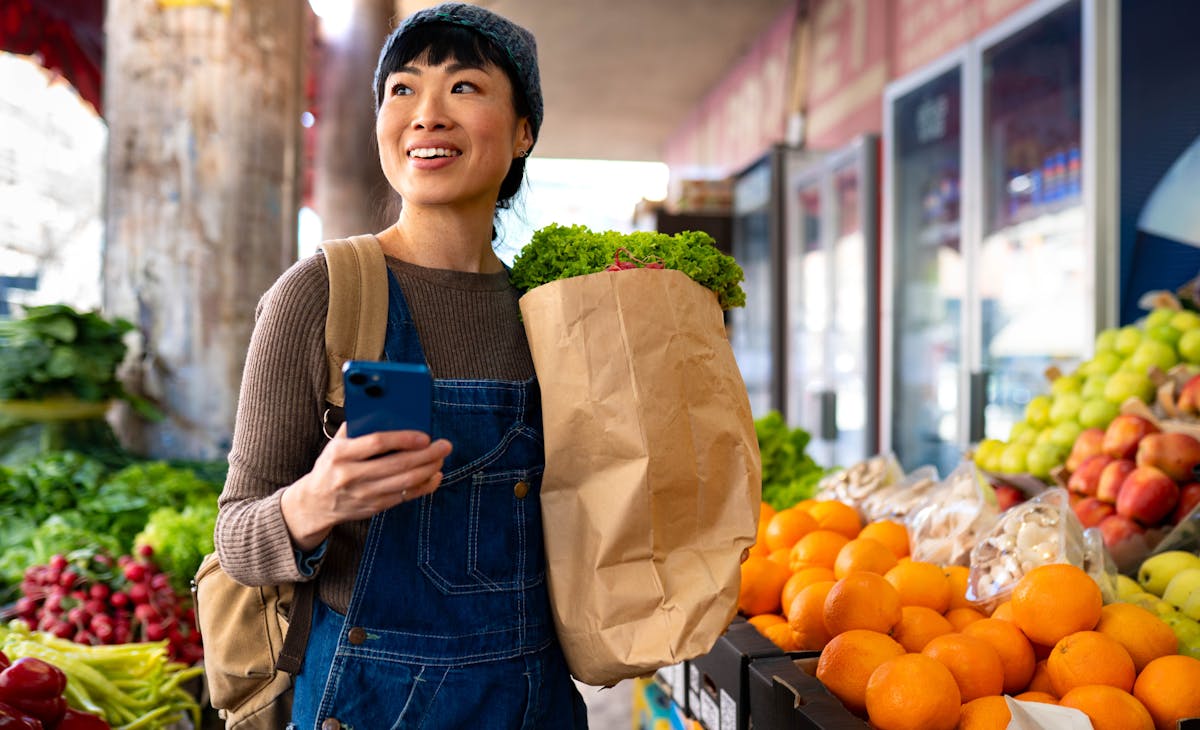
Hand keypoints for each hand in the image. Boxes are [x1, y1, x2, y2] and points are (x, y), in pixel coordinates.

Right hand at [281, 423, 451, 549]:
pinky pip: (405, 497)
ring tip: (441, 458)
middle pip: (397, 464)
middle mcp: (351, 475)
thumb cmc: (331, 465)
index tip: (424, 435)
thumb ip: (358, 427)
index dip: (403, 439)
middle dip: (426, 455)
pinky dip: (424, 486)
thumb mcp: (336, 443)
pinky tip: (434, 476)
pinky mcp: (374, 507)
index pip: (376, 443)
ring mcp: (363, 494)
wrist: (315, 502)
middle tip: (444, 445)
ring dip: (429, 469)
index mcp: (340, 453)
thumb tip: (389, 410)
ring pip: (404, 482)